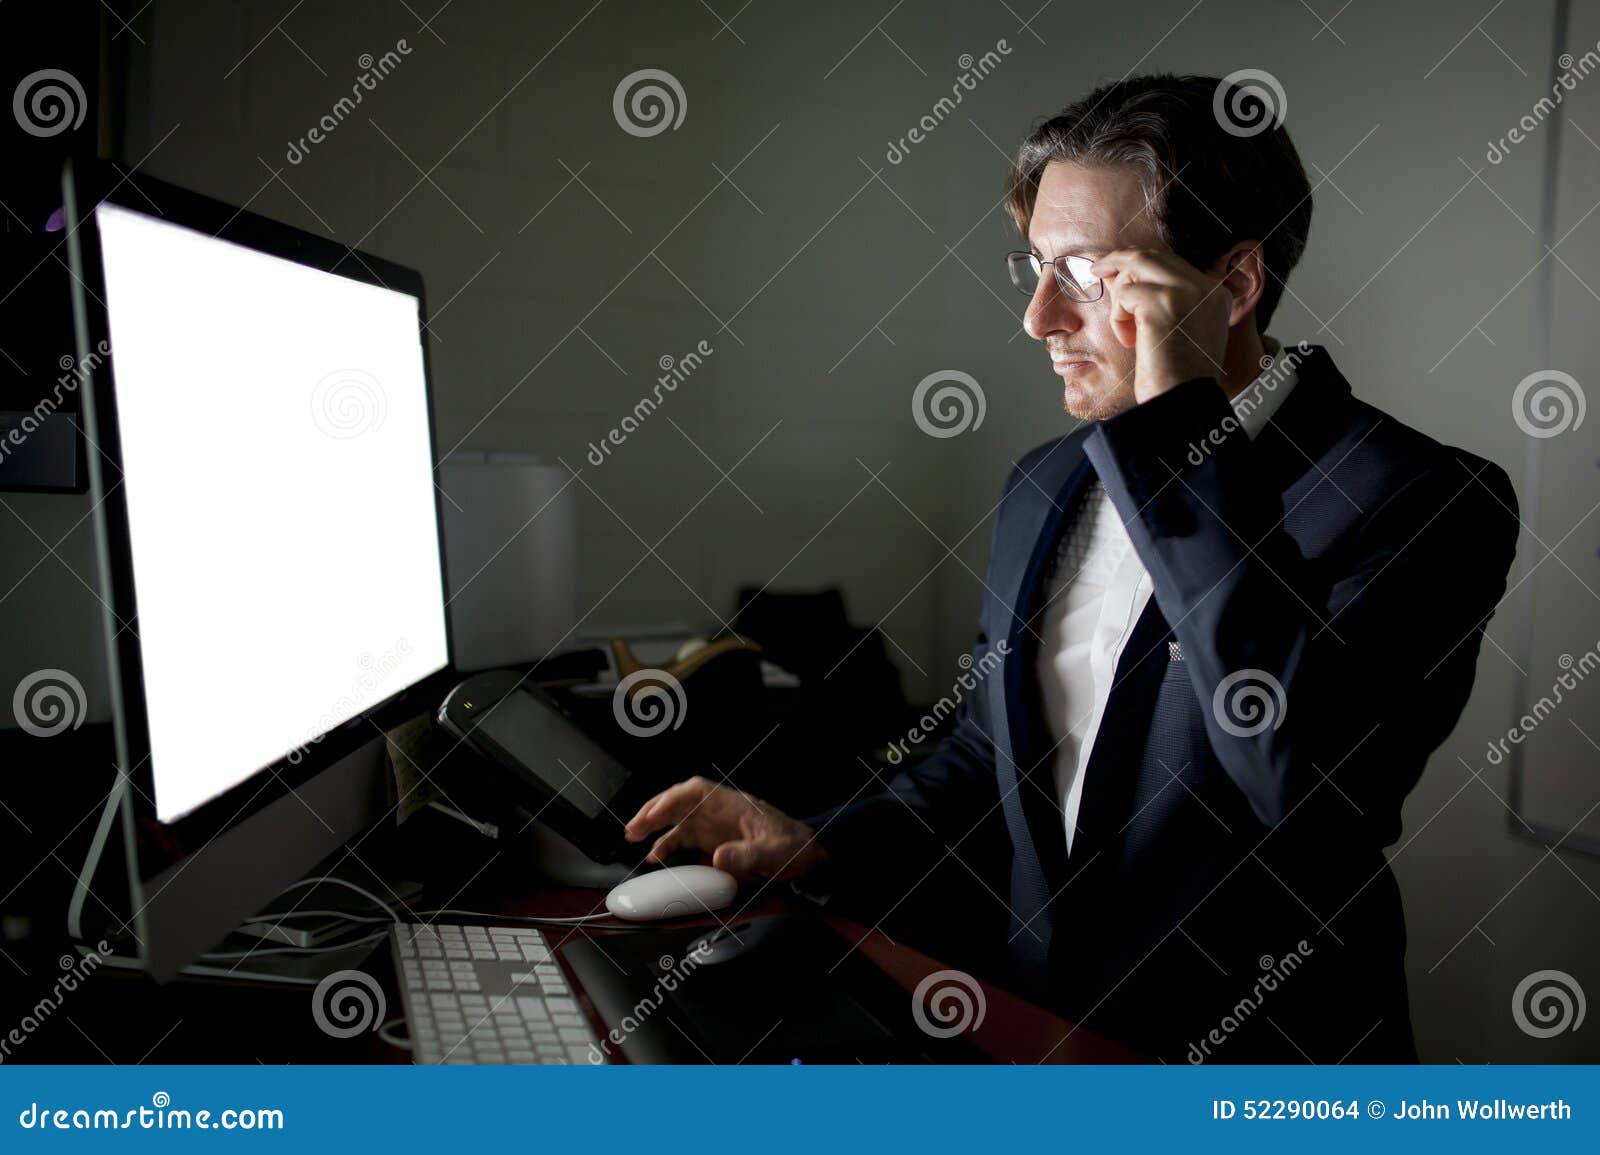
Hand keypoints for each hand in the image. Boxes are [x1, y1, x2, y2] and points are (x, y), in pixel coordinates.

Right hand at [623, 776, 828, 880]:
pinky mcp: (716, 844)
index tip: (654, 813)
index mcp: (733, 806)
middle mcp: (720, 813)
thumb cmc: (796, 846)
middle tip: (632, 828)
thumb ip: (748, 856)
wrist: (810, 855)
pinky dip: (669, 847)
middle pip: (680, 803)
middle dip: (653, 811)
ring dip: (656, 829)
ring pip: (679, 821)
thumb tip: (716, 858)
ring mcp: (716, 828)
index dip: (671, 799)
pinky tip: (658, 859)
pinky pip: (687, 842)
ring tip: (634, 839)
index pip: (696, 792)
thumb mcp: (775, 853)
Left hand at [1091, 248, 1232, 403]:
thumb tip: (1130, 280)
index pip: (1172, 263)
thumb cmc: (1176, 378)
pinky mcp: (1162, 302)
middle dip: (1120, 260)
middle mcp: (1206, 287)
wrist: (1182, 402)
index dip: (1139, 263)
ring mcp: (1186, 291)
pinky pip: (1124, 294)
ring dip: (1119, 300)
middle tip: (1097, 270)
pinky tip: (1130, 341)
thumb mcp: (1182, 333)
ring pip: (1136, 267)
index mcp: (1215, 294)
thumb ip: (1169, 304)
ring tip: (1128, 332)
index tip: (1116, 269)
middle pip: (1152, 256)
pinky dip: (1118, 317)